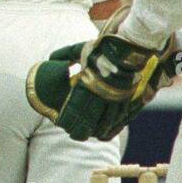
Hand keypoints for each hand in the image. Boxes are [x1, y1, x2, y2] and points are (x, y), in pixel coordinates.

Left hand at [52, 8, 173, 140]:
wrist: (131, 47)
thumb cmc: (104, 47)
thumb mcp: (81, 48)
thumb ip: (65, 54)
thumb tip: (50, 59)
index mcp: (87, 84)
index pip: (74, 109)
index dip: (67, 120)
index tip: (62, 124)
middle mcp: (101, 95)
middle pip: (89, 121)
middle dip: (80, 130)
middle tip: (74, 134)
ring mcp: (117, 99)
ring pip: (105, 123)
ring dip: (96, 131)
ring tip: (90, 135)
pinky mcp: (129, 100)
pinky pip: (121, 119)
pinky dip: (113, 128)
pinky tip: (106, 133)